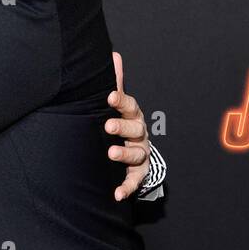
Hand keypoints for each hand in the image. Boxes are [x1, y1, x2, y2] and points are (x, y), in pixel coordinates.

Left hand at [105, 50, 150, 200]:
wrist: (134, 155)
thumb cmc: (123, 125)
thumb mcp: (119, 106)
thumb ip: (116, 83)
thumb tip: (115, 55)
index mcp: (133, 116)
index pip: (129, 106)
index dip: (121, 100)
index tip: (110, 96)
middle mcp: (139, 135)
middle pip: (135, 129)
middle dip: (122, 127)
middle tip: (108, 126)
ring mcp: (140, 154)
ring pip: (136, 154)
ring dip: (124, 154)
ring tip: (111, 154)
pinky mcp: (138, 174)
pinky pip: (134, 181)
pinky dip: (127, 188)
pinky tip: (117, 194)